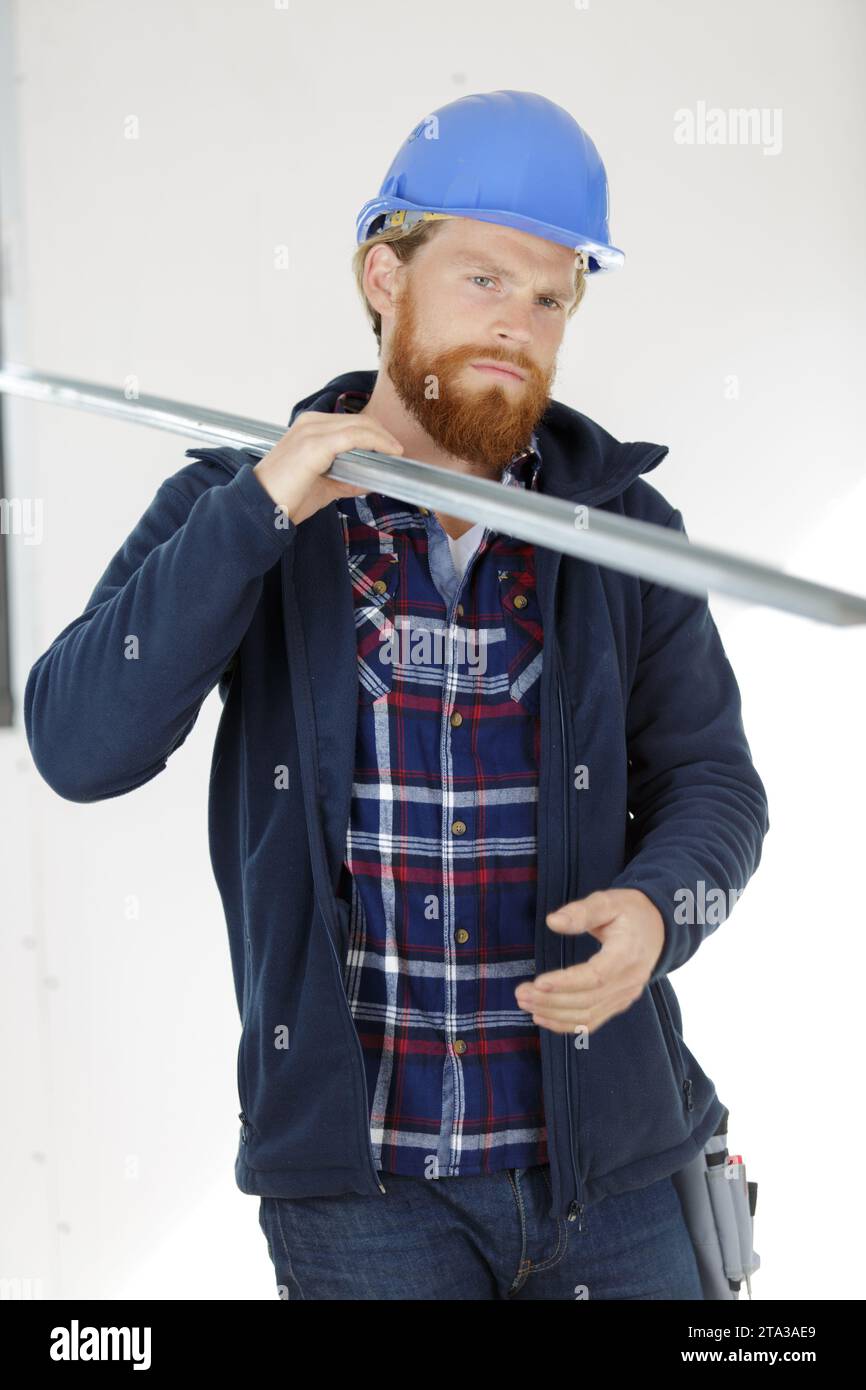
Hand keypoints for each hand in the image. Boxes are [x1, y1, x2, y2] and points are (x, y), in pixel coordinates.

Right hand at [253, 410, 404, 525]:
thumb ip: (347, 480)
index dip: (376, 433)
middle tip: (400, 452)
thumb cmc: (286, 498)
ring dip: (382, 439)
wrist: (261, 509)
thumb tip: (371, 480)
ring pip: (359, 426)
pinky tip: (388, 453)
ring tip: (397, 453)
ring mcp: (311, 432)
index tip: (393, 448)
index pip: (351, 423)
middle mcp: (310, 423)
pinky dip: (375, 443)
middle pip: (358, 421)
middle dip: (383, 435)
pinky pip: (354, 437)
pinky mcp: (314, 446)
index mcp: (309, 428)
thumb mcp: (324, 486)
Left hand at [514, 889, 664, 1035]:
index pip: (596, 976)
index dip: (566, 983)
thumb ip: (581, 912)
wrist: (659, 927)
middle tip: (520, 993)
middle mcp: (629, 980)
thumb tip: (552, 921)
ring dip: (554, 1013)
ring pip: (588, 1015)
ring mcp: (626, 995)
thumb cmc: (629, 911)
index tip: (538, 982)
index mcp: (627, 954)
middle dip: (551, 1000)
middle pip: (588, 1000)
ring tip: (525, 1003)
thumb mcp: (608, 901)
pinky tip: (542, 1017)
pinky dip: (566, 1024)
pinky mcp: (620, 1003)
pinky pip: (592, 1021)